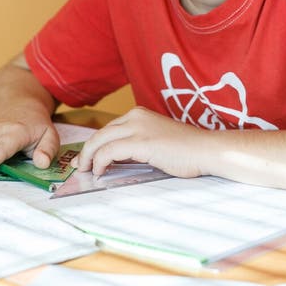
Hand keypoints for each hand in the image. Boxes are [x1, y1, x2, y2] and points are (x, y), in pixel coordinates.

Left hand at [72, 107, 208, 178]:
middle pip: (100, 133)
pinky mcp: (140, 142)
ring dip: (89, 157)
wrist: (205, 149)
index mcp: (139, 114)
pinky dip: (100, 162)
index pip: (108, 128)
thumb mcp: (155, 142)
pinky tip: (100, 172)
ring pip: (100, 141)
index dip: (95, 144)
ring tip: (86, 171)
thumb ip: (135, 146)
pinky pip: (109, 152)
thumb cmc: (186, 150)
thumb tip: (115, 159)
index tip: (87, 158)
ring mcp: (137, 128)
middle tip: (80, 166)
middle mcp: (135, 116)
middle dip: (87, 151)